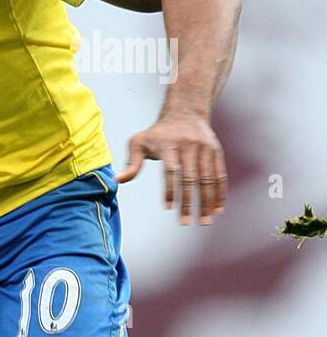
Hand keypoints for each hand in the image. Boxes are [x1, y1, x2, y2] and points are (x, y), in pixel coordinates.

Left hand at [116, 109, 226, 223]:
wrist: (186, 112)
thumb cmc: (157, 133)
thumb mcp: (139, 142)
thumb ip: (131, 163)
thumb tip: (117, 181)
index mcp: (169, 146)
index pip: (171, 171)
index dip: (170, 190)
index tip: (168, 208)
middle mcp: (189, 147)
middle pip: (191, 179)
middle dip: (188, 203)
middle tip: (185, 223)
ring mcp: (205, 149)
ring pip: (208, 179)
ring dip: (207, 202)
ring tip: (205, 221)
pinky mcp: (216, 152)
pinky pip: (220, 175)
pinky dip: (220, 193)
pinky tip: (217, 209)